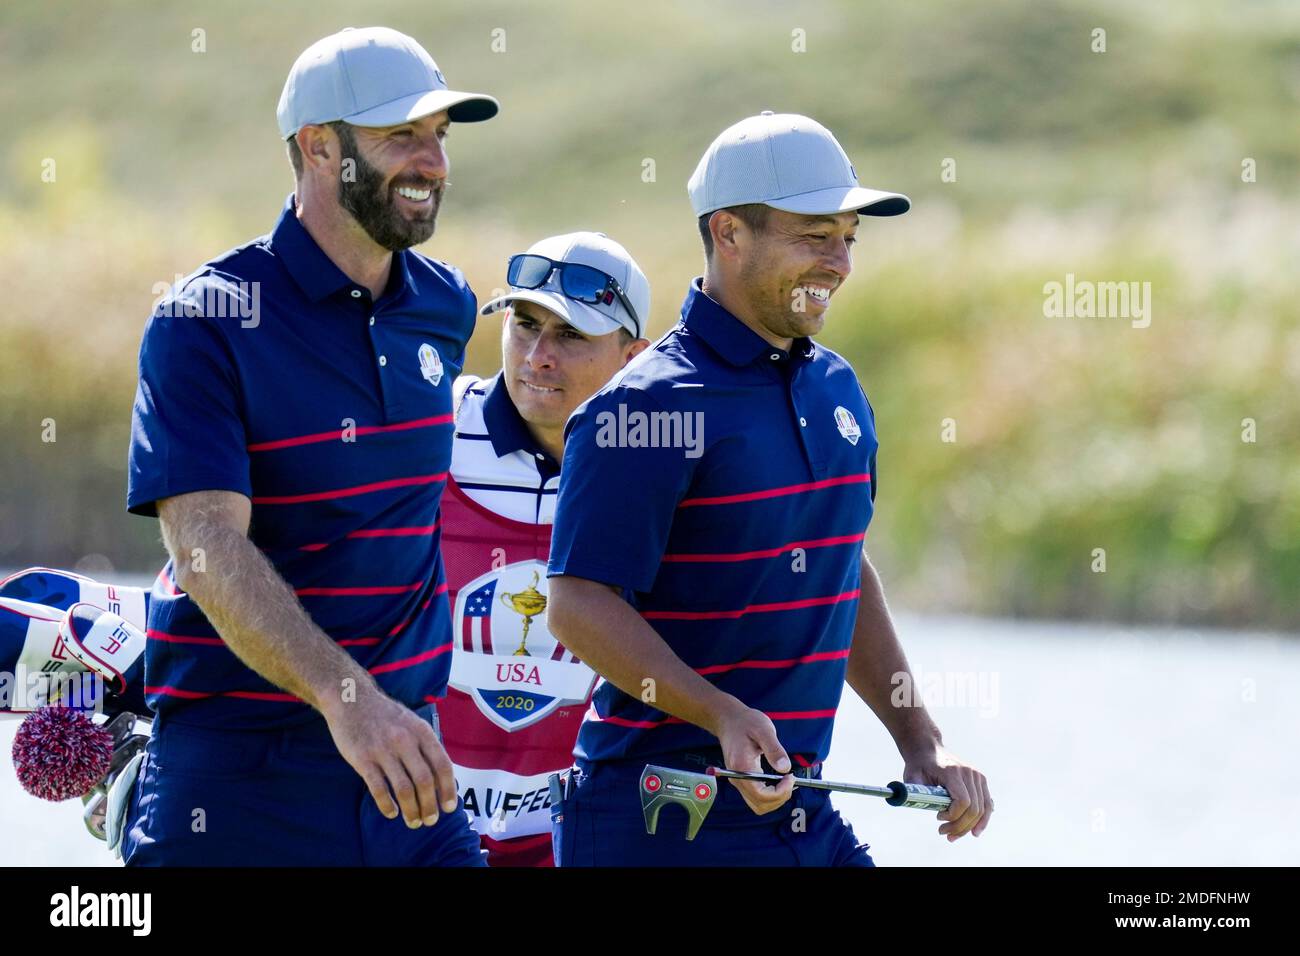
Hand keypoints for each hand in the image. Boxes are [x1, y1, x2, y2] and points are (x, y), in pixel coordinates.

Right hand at [323, 688, 458, 828]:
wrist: (351, 699)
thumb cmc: (385, 716)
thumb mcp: (412, 723)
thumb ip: (425, 746)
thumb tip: (441, 778)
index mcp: (421, 732)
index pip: (442, 765)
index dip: (448, 789)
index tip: (450, 807)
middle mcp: (405, 740)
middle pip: (425, 781)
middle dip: (430, 805)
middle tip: (430, 820)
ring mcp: (383, 750)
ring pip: (403, 789)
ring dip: (411, 810)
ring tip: (413, 822)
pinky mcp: (362, 759)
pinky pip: (378, 789)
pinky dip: (387, 805)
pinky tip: (391, 813)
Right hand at [715, 702, 793, 814]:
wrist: (728, 720)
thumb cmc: (746, 722)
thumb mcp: (764, 730)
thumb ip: (774, 749)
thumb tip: (785, 768)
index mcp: (742, 767)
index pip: (761, 794)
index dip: (780, 792)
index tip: (790, 777)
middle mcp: (737, 778)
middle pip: (760, 804)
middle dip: (779, 797)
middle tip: (790, 780)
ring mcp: (737, 781)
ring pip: (758, 805)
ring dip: (775, 799)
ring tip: (785, 782)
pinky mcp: (741, 780)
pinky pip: (756, 798)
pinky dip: (770, 795)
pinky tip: (777, 782)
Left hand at [901, 743, 991, 840]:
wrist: (928, 749)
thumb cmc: (918, 765)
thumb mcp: (912, 777)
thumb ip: (914, 792)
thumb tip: (912, 807)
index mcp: (952, 771)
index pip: (962, 801)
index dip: (952, 816)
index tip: (937, 818)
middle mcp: (968, 773)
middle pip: (973, 808)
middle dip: (959, 826)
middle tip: (944, 834)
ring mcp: (977, 776)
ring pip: (982, 809)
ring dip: (970, 827)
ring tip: (954, 836)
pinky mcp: (980, 780)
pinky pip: (987, 803)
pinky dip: (982, 819)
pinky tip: (974, 831)